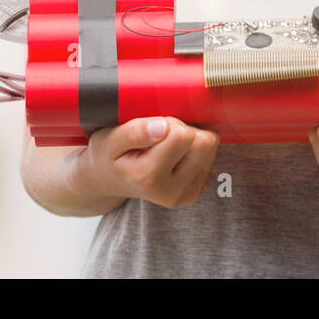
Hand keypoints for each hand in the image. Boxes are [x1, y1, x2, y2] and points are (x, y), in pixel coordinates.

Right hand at [77, 116, 220, 208]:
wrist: (108, 180)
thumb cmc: (109, 154)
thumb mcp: (110, 139)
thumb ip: (134, 132)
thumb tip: (162, 127)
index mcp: (148, 177)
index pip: (183, 135)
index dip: (169, 122)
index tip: (152, 128)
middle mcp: (171, 192)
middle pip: (204, 143)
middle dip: (184, 130)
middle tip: (161, 135)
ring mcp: (185, 196)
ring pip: (211, 149)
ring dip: (191, 140)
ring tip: (166, 145)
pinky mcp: (194, 194)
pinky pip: (210, 160)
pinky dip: (194, 152)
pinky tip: (174, 156)